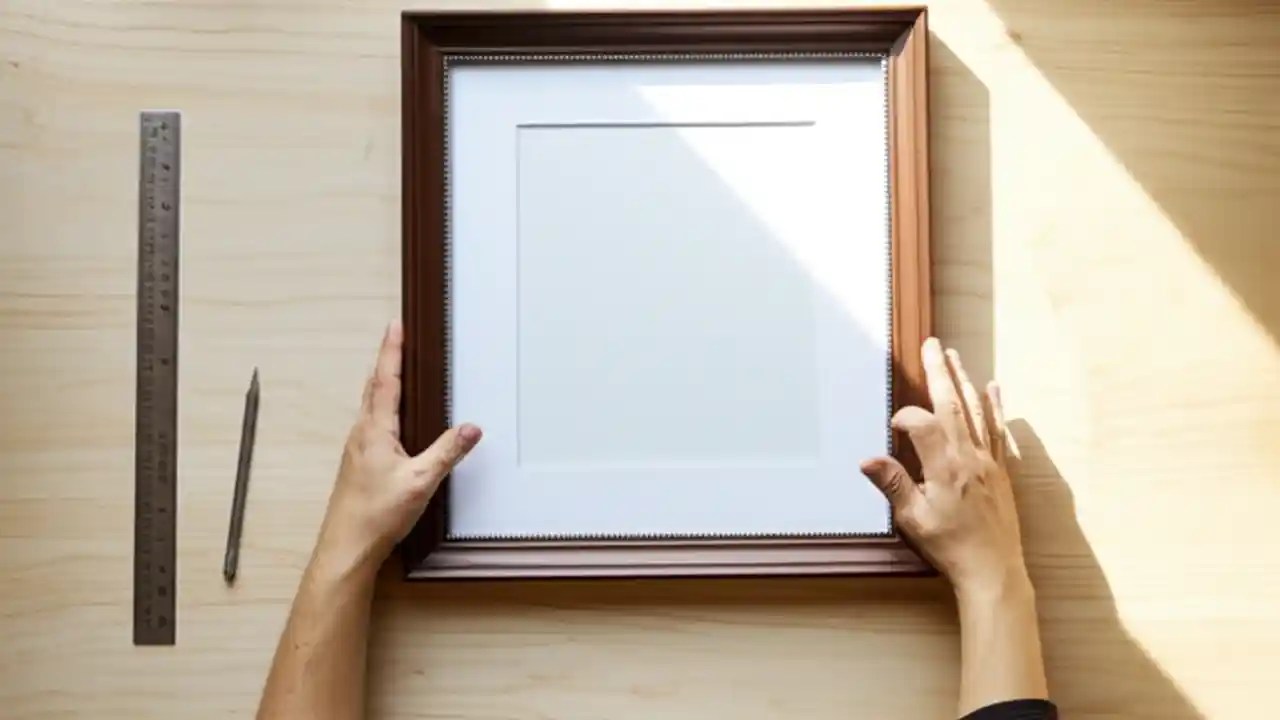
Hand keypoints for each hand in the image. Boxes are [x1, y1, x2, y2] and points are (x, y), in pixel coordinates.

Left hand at [315, 320, 481, 574]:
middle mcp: (362, 434)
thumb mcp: (421, 481)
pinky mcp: (359, 463)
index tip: (396, 325)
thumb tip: (471, 427)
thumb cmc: (376, 514)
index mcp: (375, 430)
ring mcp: (357, 448)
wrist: (346, 547)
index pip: (385, 380)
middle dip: (386, 360)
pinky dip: (380, 406)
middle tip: (396, 337)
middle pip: (374, 386)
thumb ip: (447, 452)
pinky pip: (371, 423)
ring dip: (382, 382)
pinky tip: (389, 417)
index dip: (392, 351)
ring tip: (393, 367)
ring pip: (370, 405)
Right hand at [860, 337, 1026, 598]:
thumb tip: (867, 460)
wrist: (994, 570)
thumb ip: (893, 485)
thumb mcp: (913, 520)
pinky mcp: (1000, 470)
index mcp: (945, 467)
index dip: (905, 418)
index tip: (892, 427)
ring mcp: (988, 461)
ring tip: (954, 356)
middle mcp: (970, 457)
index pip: (922, 424)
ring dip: (964, 381)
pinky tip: (992, 389)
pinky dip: (995, 406)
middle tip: (932, 344)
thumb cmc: (951, 547)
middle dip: (940, 372)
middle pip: (953, 405)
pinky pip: (996, 429)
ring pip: (976, 411)